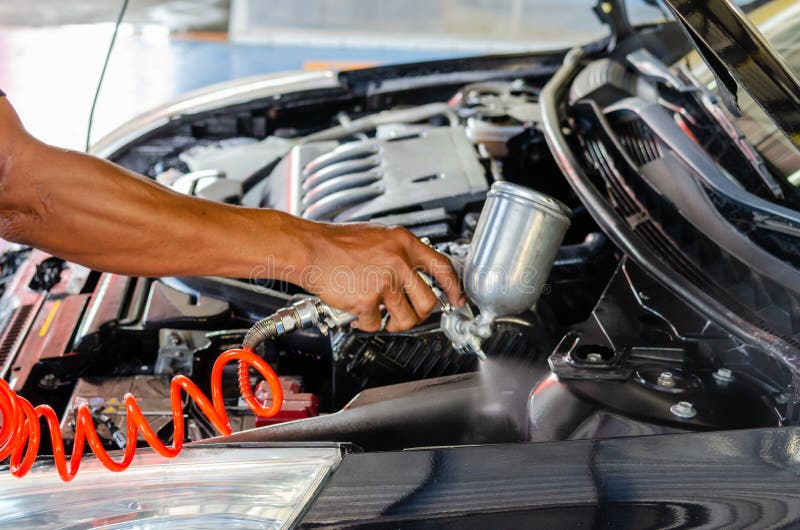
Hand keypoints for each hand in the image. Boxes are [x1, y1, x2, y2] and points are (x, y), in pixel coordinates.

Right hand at [298, 222, 464, 331]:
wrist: (311, 250)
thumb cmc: (338, 243)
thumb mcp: (378, 236)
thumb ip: (400, 253)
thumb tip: (417, 273)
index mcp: (403, 243)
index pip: (442, 267)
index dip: (454, 288)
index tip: (457, 299)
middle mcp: (398, 261)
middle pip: (428, 301)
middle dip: (420, 314)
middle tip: (409, 313)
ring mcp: (384, 282)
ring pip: (406, 319)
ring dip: (395, 323)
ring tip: (383, 316)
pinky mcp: (367, 300)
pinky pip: (376, 324)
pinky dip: (367, 324)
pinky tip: (360, 312)